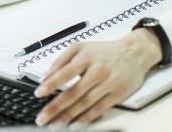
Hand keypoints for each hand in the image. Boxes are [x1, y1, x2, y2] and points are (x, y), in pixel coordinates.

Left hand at [34, 29, 161, 125]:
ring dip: (68, 116)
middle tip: (43, 117)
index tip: (38, 93)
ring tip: (55, 124)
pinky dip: (86, 118)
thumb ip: (61, 61)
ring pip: (85, 103)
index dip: (51, 84)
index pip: (65, 72)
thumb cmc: (103, 51)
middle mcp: (97, 70)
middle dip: (56, 106)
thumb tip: (45, 77)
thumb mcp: (80, 48)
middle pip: (74, 92)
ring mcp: (109, 83)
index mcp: (85, 56)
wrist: (133, 52)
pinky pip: (100, 109)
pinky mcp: (118, 94)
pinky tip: (75, 124)